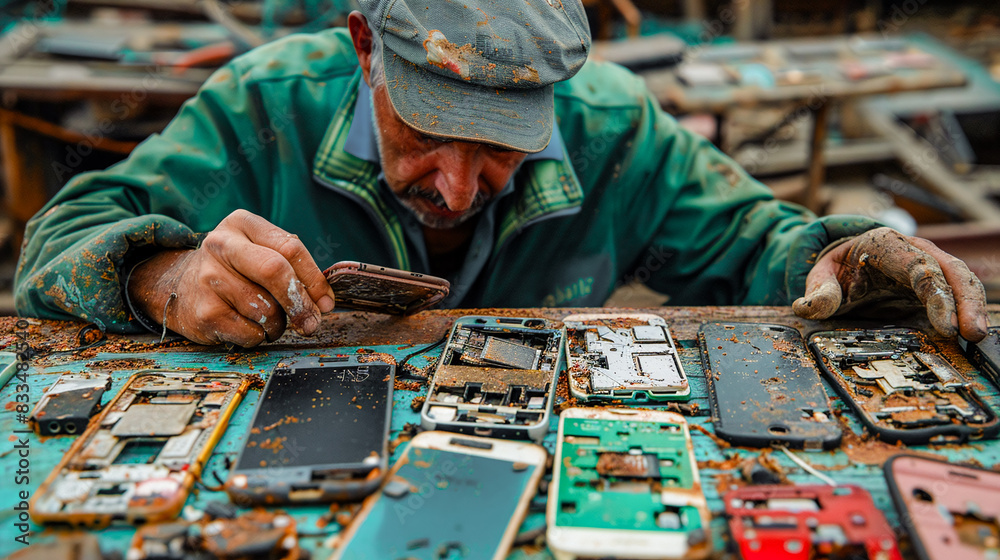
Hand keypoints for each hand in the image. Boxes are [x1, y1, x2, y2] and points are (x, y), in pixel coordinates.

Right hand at [128, 210, 335, 345]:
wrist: (179, 287)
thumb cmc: (233, 270)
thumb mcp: (258, 252)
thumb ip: (292, 268)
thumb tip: (324, 303)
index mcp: (241, 224)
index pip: (290, 248)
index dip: (315, 279)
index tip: (326, 302)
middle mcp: (221, 245)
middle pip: (276, 272)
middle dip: (300, 302)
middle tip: (311, 322)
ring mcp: (209, 278)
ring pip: (266, 308)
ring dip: (278, 323)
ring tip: (270, 320)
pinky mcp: (205, 312)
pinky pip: (251, 332)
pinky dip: (260, 336)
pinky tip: (249, 326)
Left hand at [792, 227, 988, 341]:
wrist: (843, 260)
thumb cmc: (835, 267)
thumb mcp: (819, 275)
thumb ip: (818, 291)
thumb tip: (809, 307)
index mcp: (886, 244)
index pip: (918, 267)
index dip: (936, 295)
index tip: (945, 325)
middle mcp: (914, 251)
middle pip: (950, 271)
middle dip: (965, 302)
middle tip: (973, 334)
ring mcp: (928, 267)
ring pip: (959, 281)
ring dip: (972, 308)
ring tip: (977, 337)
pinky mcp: (933, 286)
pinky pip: (955, 295)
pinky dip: (965, 312)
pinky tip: (969, 333)